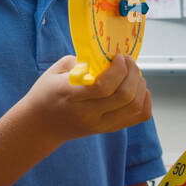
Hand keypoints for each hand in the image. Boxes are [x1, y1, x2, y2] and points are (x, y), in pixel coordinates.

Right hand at [28, 52, 151, 146]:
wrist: (41, 126)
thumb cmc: (46, 94)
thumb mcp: (53, 72)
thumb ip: (78, 61)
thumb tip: (104, 56)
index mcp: (70, 96)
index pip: (103, 87)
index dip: (118, 70)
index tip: (117, 57)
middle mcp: (87, 114)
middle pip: (124, 97)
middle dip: (133, 73)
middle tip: (127, 61)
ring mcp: (100, 125)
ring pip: (135, 107)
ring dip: (139, 85)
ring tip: (132, 73)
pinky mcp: (108, 129)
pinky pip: (138, 116)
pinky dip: (144, 100)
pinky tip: (138, 88)